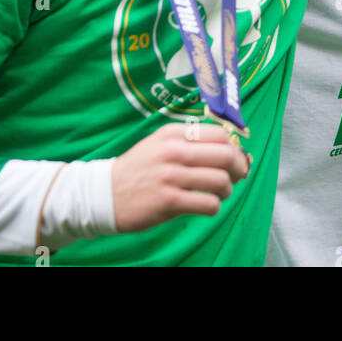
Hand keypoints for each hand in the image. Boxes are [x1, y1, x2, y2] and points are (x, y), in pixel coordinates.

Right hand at [110, 123, 249, 232]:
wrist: (103, 194)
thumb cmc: (139, 169)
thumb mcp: (160, 144)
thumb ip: (190, 141)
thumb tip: (230, 148)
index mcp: (173, 134)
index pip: (220, 134)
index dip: (234, 148)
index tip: (234, 159)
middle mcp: (173, 151)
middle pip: (226, 155)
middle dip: (238, 168)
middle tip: (236, 177)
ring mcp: (171, 176)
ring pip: (221, 181)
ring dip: (227, 190)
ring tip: (220, 194)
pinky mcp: (169, 201)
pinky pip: (208, 204)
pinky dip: (214, 206)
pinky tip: (207, 206)